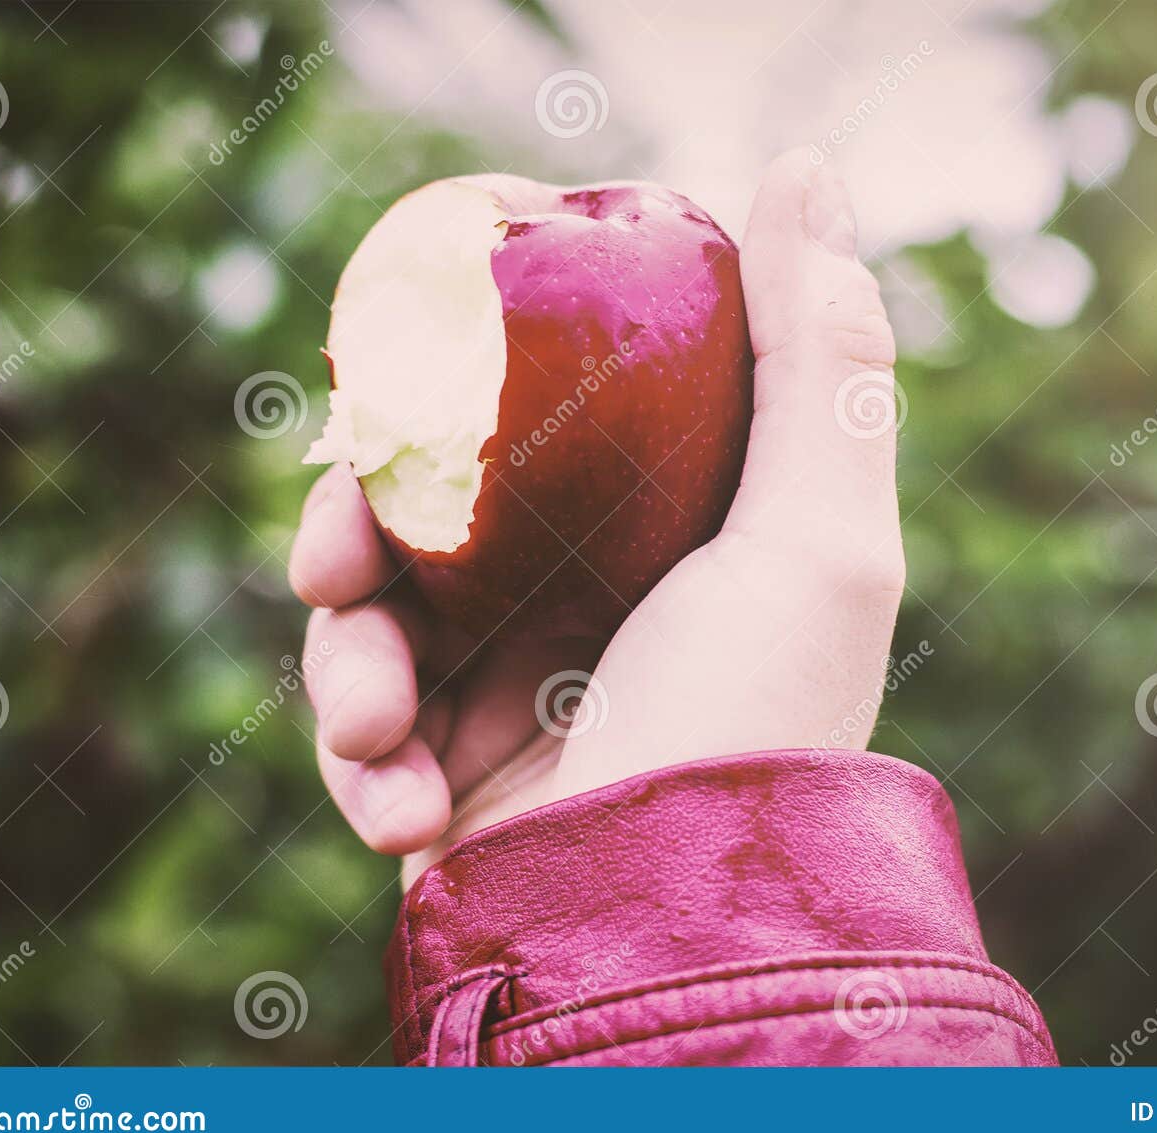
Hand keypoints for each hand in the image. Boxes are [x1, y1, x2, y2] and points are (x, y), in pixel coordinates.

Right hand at [288, 149, 903, 885]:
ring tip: (379, 724)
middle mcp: (592, 611)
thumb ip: (818, 353)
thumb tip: (800, 169)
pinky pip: (359, 739)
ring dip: (350, 667)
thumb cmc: (755, 729)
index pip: (545, 428)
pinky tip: (405, 817)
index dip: (462, 394)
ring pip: (374, 625)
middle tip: (338, 556)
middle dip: (362, 530)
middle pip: (433, 519)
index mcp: (667, 542)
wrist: (677, 939)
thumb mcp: (818, 533)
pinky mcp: (455, 785)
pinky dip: (363, 768)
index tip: (406, 377)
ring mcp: (517, 699)